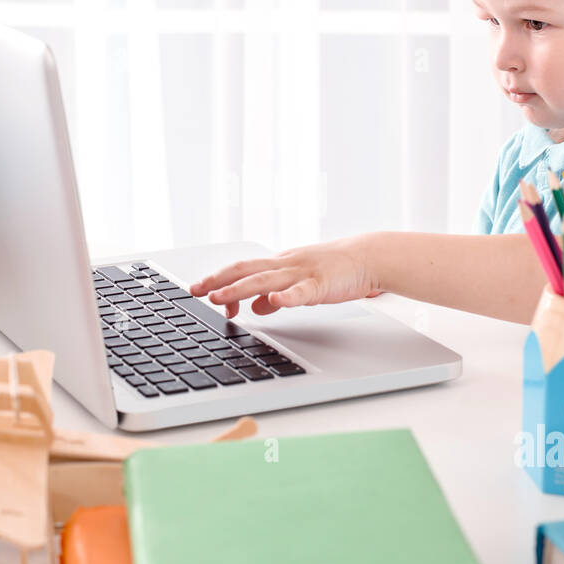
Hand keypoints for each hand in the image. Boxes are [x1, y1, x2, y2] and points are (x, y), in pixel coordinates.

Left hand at [188, 234, 382, 317]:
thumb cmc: (335, 269)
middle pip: (245, 270)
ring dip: (240, 289)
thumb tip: (255, 306)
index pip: (242, 269)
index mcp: (279, 263)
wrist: (368, 256)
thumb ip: (276, 294)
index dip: (220, 280)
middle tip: (194, 291)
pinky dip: (287, 297)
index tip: (202, 292)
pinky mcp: (322, 283)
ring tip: (219, 298)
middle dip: (218, 281)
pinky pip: (302, 291)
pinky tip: (274, 303)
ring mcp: (303, 272)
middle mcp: (286, 264)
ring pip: (266, 280)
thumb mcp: (299, 281)